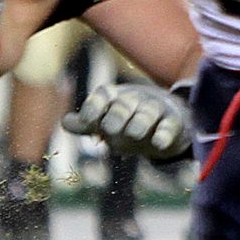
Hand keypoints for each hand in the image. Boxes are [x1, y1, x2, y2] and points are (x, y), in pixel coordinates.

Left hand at [62, 82, 191, 161]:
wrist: (171, 118)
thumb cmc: (131, 120)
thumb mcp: (108, 120)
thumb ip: (87, 123)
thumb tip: (64, 123)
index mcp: (116, 97)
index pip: (102, 96)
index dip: (93, 107)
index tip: (87, 122)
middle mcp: (135, 99)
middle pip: (124, 104)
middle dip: (117, 116)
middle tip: (110, 129)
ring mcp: (156, 110)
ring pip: (147, 114)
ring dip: (139, 123)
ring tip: (133, 133)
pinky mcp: (174, 123)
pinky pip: (168, 127)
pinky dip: (163, 135)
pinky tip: (158, 143)